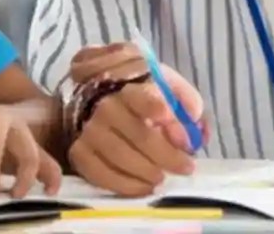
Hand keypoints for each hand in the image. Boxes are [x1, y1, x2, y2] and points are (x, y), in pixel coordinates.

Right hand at [67, 43, 207, 195]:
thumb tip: (194, 116)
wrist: (97, 102)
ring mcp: (90, 131)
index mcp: (129, 88)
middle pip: (139, 135)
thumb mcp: (165, 86)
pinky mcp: (79, 153)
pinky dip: (126, 185)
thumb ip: (184, 98)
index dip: (156, 109)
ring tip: (163, 178)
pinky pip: (101, 174)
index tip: (173, 124)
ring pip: (121, 157)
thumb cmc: (141, 98)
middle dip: (167, 155)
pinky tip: (144, 187)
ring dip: (147, 172)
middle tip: (187, 167)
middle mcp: (106, 108)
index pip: (142, 98)